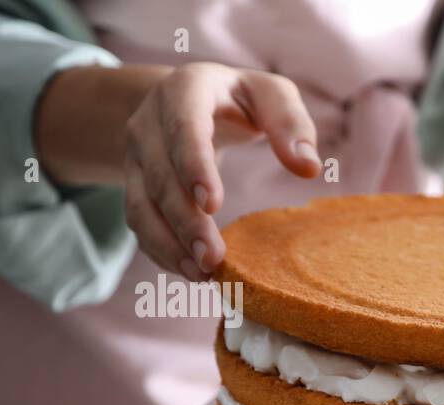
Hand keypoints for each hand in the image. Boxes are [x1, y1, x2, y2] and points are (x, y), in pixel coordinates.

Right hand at [122, 63, 320, 278]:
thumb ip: (291, 123)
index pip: (183, 127)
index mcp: (185, 90)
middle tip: (212, 258)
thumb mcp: (270, 94)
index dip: (193, 165)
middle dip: (185, 220)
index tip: (213, 205)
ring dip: (169, 243)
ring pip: (142, 204)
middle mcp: (150, 122)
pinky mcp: (134, 182)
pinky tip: (188, 271)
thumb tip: (309, 167)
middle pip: (161, 176)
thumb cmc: (240, 98)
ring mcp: (137, 155)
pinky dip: (160, 249)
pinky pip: (139, 220)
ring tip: (202, 274)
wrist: (189, 97)